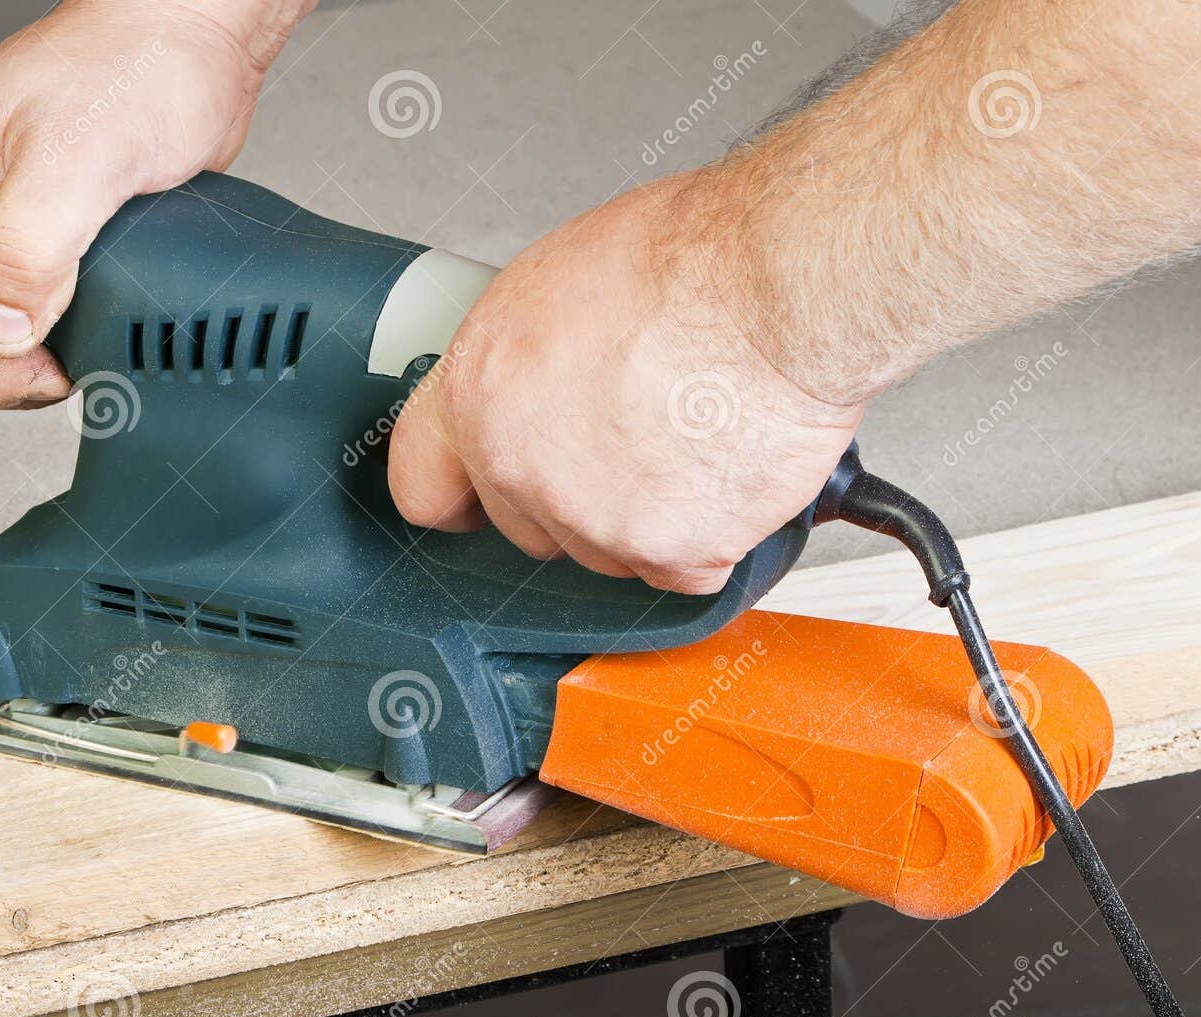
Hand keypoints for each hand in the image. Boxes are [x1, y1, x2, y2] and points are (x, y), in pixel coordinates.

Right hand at [0, 0, 306, 407]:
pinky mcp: (75, 235)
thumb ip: (28, 250)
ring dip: (48, 353)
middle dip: (6, 370)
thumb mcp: (71, 160)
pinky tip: (117, 328)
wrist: (196, 41)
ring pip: (12, 325)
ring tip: (95, 352)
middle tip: (69, 374)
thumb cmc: (130, 65)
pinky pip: (62, 306)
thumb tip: (3, 330)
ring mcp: (21, 225)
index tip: (32, 375)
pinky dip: (84, 330)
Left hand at [388, 169, 862, 594]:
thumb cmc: (691, 261)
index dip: (461, 495)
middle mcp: (521, 462)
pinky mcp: (666, 552)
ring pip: (610, 554)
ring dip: (651, 518)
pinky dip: (712, 536)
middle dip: (580, 498)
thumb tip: (539, 391)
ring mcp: (592, 517)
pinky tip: (726, 471)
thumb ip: (528, 367)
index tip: (478, 502)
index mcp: (479, 391)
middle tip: (639, 438)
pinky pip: (684, 572)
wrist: (776, 286)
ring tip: (695, 438)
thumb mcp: (561, 285)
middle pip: (532, 529)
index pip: (424, 484)